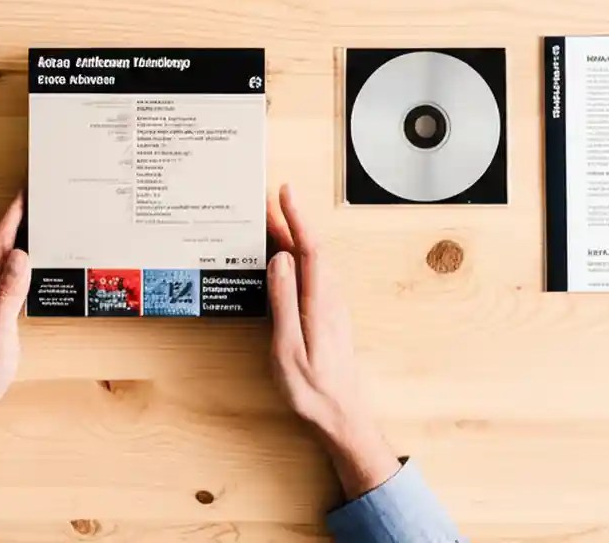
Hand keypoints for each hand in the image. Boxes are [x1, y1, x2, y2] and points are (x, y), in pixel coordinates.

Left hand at [0, 193, 29, 458]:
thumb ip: (9, 295)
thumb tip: (19, 254)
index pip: (1, 242)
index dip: (13, 214)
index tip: (26, 188)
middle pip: (0, 243)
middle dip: (17, 216)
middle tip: (36, 193)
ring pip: (1, 257)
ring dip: (16, 235)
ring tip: (35, 217)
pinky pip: (3, 274)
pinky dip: (16, 258)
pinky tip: (25, 259)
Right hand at [267, 184, 399, 497]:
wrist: (341, 416)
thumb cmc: (311, 388)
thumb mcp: (288, 347)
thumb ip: (283, 301)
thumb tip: (280, 260)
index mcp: (319, 302)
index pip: (310, 248)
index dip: (297, 217)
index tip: (284, 192)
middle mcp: (330, 299)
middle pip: (311, 249)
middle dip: (290, 222)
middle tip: (266, 203)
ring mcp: (332, 307)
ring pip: (313, 262)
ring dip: (294, 240)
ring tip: (271, 226)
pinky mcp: (329, 316)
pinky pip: (313, 276)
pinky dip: (298, 259)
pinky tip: (284, 263)